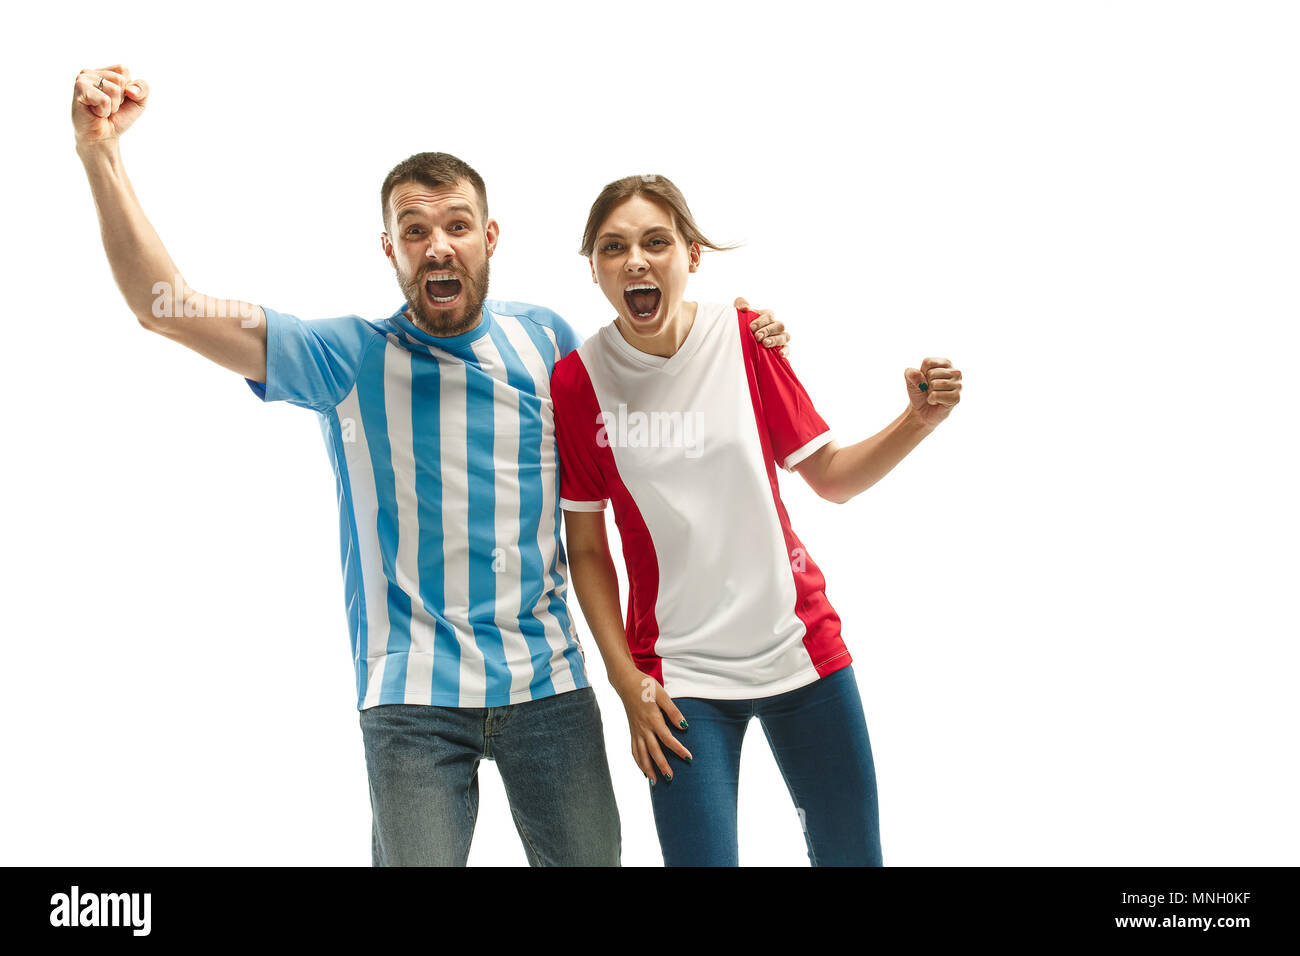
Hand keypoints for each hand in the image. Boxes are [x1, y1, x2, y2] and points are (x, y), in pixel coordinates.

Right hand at [73, 65, 148, 151]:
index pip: (124, 69)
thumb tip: (131, 89)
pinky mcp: (79, 89)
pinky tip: (95, 112)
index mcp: (103, 71)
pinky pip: (105, 100)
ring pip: (114, 89)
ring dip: (112, 106)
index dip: (127, 89)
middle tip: (108, 107)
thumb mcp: (138, 102)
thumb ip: (143, 89)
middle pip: (120, 80)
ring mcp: (82, 79)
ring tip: (101, 110)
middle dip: (120, 99)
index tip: (118, 100)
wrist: (103, 137)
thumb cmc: (118, 118)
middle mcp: (90, 72)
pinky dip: (104, 110)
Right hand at [611, 669, 691, 783]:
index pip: (667, 739)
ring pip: (641, 754)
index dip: (678, 749)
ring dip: (648, 769)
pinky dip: (638, 761)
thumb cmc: (645, 686)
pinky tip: (643, 770)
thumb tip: (684, 727)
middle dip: (662, 766)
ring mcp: (636, 731)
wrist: (625, 682)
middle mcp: (643, 728)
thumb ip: (673, 711)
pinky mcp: (632, 731)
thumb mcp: (662, 694)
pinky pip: (634, 749)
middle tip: (671, 779)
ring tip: (654, 782)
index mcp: (652, 719)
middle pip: (653, 751)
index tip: (689, 758)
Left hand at [735, 296, 789, 358]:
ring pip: (785, 336)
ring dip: (775, 340)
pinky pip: (787, 349)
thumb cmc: (742, 324)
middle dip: (768, 331)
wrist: (740, 340)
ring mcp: (780, 337)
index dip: (761, 321)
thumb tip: (746, 308)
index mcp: (768, 316)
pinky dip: (785, 351)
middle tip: (757, 337)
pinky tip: (780, 354)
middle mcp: (776, 326)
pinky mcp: (781, 348)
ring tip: (765, 344)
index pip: (769, 315)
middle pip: (780, 325)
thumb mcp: (739, 312)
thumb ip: (740, 304)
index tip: (751, 327)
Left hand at [905, 357, 961, 427]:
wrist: (921, 411)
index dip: (921, 373)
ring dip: (929, 392)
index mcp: (946, 363)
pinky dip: (932, 400)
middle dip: (926, 384)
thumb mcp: (910, 379)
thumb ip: (910, 373)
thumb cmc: (919, 392)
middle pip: (931, 373)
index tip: (925, 379)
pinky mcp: (957, 397)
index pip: (928, 362)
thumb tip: (921, 379)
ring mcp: (958, 385)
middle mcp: (955, 372)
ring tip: (934, 395)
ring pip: (934, 384)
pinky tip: (937, 402)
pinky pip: (936, 395)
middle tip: (930, 389)